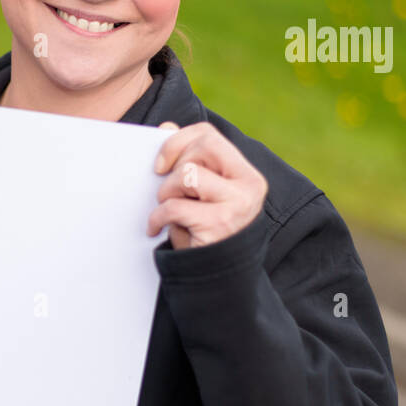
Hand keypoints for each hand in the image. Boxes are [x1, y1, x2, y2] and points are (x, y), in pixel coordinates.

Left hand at [147, 121, 268, 249]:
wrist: (216, 278)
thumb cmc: (203, 231)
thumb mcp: (197, 194)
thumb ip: (188, 160)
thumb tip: (167, 128)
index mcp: (245, 174)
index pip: (209, 135)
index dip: (177, 142)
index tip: (159, 164)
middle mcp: (249, 186)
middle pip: (201, 148)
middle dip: (174, 168)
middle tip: (168, 193)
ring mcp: (237, 205)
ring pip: (187, 174)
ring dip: (167, 192)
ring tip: (167, 209)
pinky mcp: (219, 224)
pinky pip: (175, 206)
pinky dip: (157, 217)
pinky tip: (157, 228)